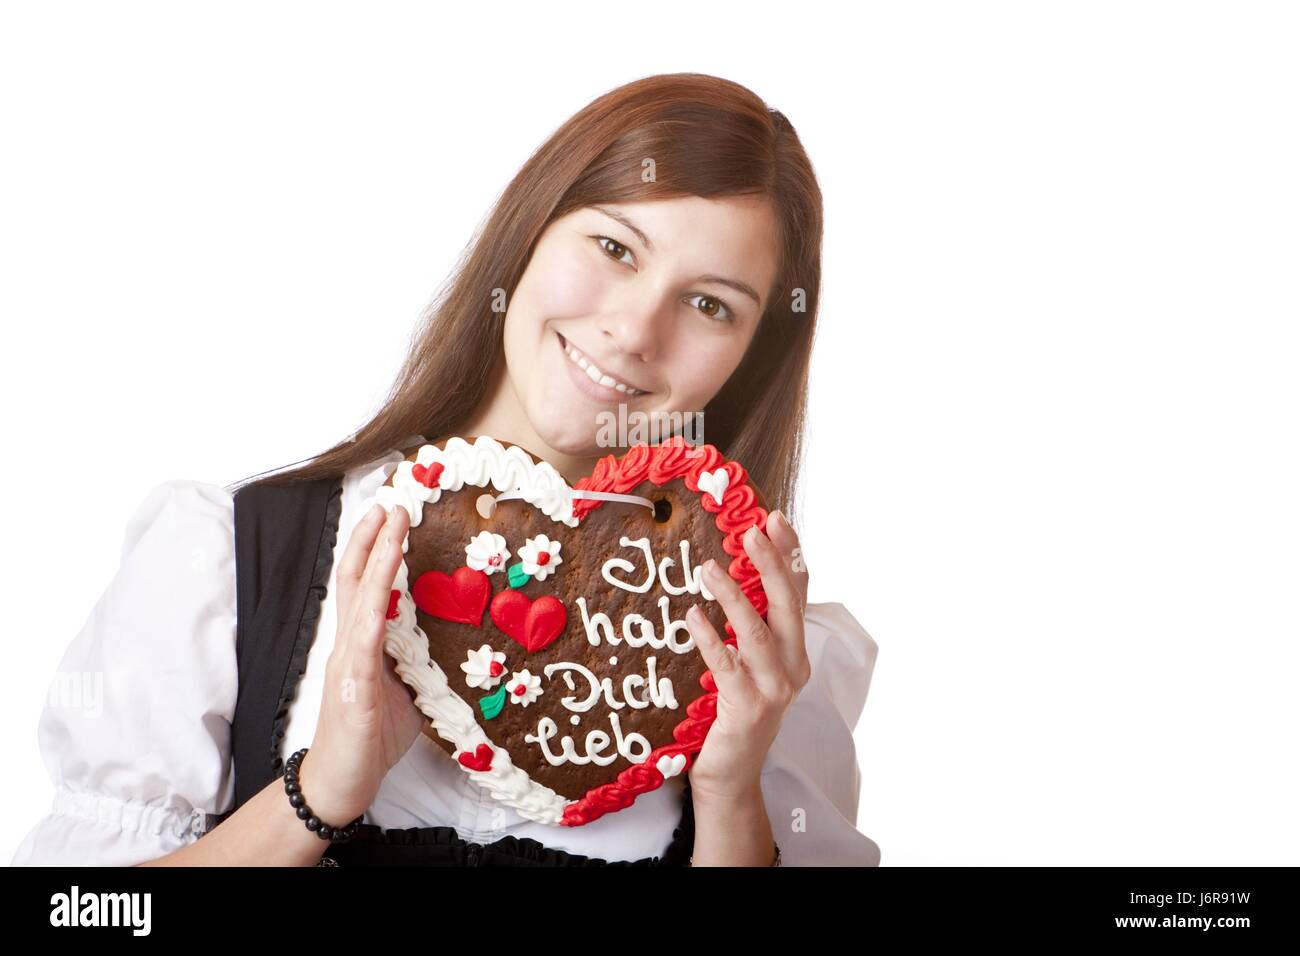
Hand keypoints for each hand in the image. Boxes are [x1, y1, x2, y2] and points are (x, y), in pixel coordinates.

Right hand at [299, 501, 425, 825]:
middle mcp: (350, 643)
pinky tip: (382, 590)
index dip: (376, 548)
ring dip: (375, 559)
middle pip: (355, 578)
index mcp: (362, 642)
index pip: (366, 585)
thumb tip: (446, 639)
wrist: (341, 783)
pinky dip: (373, 613)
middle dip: (371, 537)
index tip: (393, 515)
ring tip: (389, 524)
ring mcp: (347, 662)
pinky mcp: (352, 687)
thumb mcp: (406, 691)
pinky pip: (363, 643)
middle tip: (390, 500)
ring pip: (360, 599)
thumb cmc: (372, 738)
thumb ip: (418, 660)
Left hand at [684, 509, 810, 800]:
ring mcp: (774, 689)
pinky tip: (693, 616)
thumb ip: (751, 622)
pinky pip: (727, 666)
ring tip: (710, 567)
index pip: (799, 593)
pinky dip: (710, 638)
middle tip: (751, 530)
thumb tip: (734, 571)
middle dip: (771, 563)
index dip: (790, 554)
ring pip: (758, 631)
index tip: (775, 518)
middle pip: (787, 605)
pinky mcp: (747, 708)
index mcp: (796, 650)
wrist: (731, 773)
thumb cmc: (735, 710)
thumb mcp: (750, 662)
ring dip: (735, 595)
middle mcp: (793, 666)